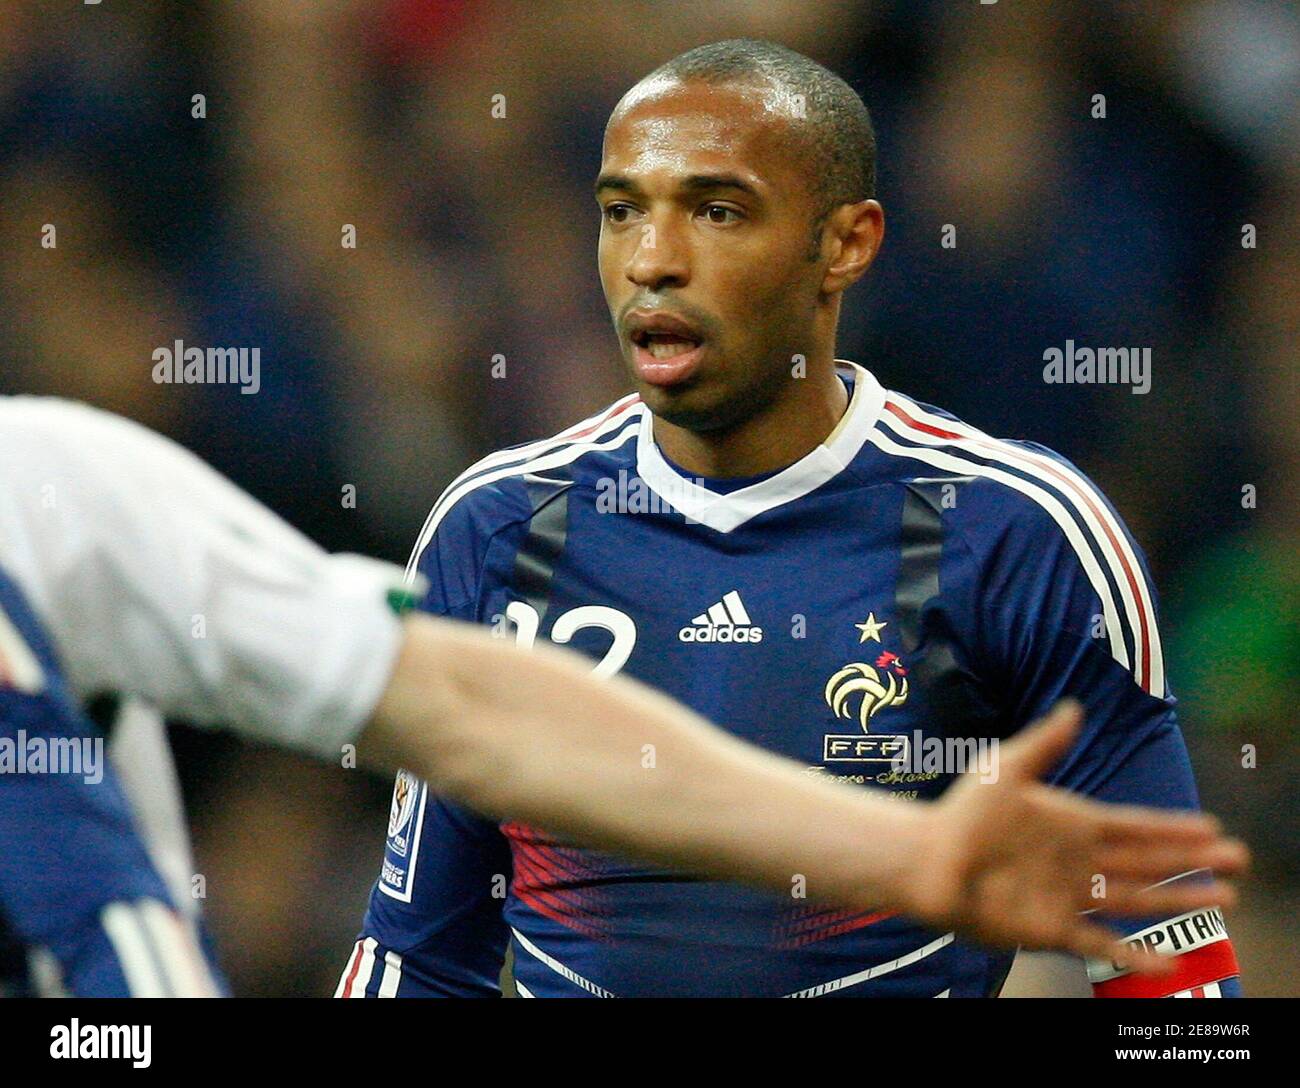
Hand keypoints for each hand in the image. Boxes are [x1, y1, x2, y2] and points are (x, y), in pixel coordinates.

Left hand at [905, 700, 1248, 973]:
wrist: (926, 860)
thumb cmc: (963, 813)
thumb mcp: (1005, 770)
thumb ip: (1044, 744)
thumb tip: (1074, 707)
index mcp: (1073, 822)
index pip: (1136, 826)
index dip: (1174, 828)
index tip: (1212, 827)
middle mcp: (1078, 859)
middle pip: (1148, 862)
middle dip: (1192, 862)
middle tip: (1237, 862)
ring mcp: (1068, 894)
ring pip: (1137, 899)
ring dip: (1178, 899)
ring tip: (1223, 899)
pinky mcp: (1050, 927)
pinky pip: (1101, 942)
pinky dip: (1136, 952)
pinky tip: (1169, 958)